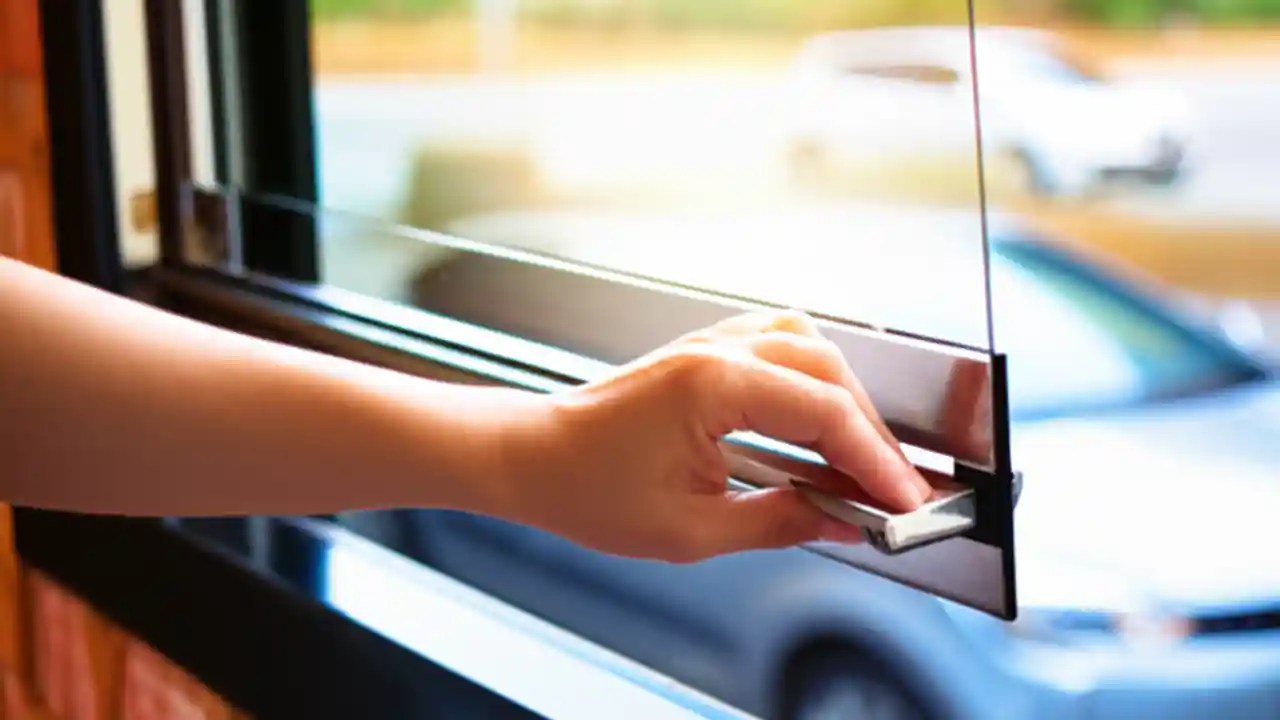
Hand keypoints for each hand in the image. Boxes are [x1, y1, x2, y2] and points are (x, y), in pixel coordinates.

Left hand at [495, 311, 930, 561]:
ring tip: (860, 456)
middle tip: (892, 486)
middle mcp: (717, 350)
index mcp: (713, 385)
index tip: (905, 498)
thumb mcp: (690, 529)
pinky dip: (813, 380)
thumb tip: (840, 521)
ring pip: (810, 348)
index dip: (875, 460)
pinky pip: (779, 345)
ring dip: (845, 399)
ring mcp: (710, 344)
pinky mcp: (703, 352)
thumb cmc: (587, 488)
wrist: (531, 456)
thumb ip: (777, 521)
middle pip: (828, 373)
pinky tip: (819, 417)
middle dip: (870, 432)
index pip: (824, 413)